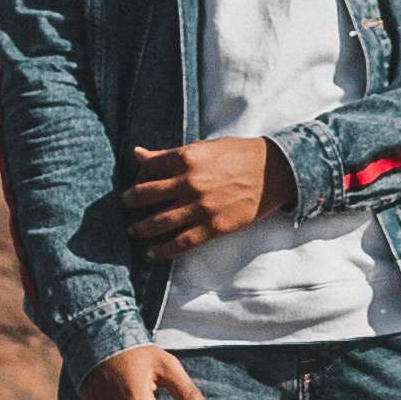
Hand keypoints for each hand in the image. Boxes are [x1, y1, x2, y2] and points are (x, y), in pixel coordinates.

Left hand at [117, 135, 282, 259]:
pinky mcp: (214, 227)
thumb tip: (137, 154)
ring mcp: (201, 207)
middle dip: (131, 203)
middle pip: (146, 196)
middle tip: (125, 206)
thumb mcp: (204, 147)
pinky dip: (162, 250)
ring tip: (133, 231)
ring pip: (159, 222)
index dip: (138, 178)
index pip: (148, 170)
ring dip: (141, 229)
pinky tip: (152, 253)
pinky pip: (181, 242)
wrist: (274, 171)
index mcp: (186, 158)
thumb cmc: (239, 155)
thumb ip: (169, 155)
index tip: (137, 185)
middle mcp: (190, 182)